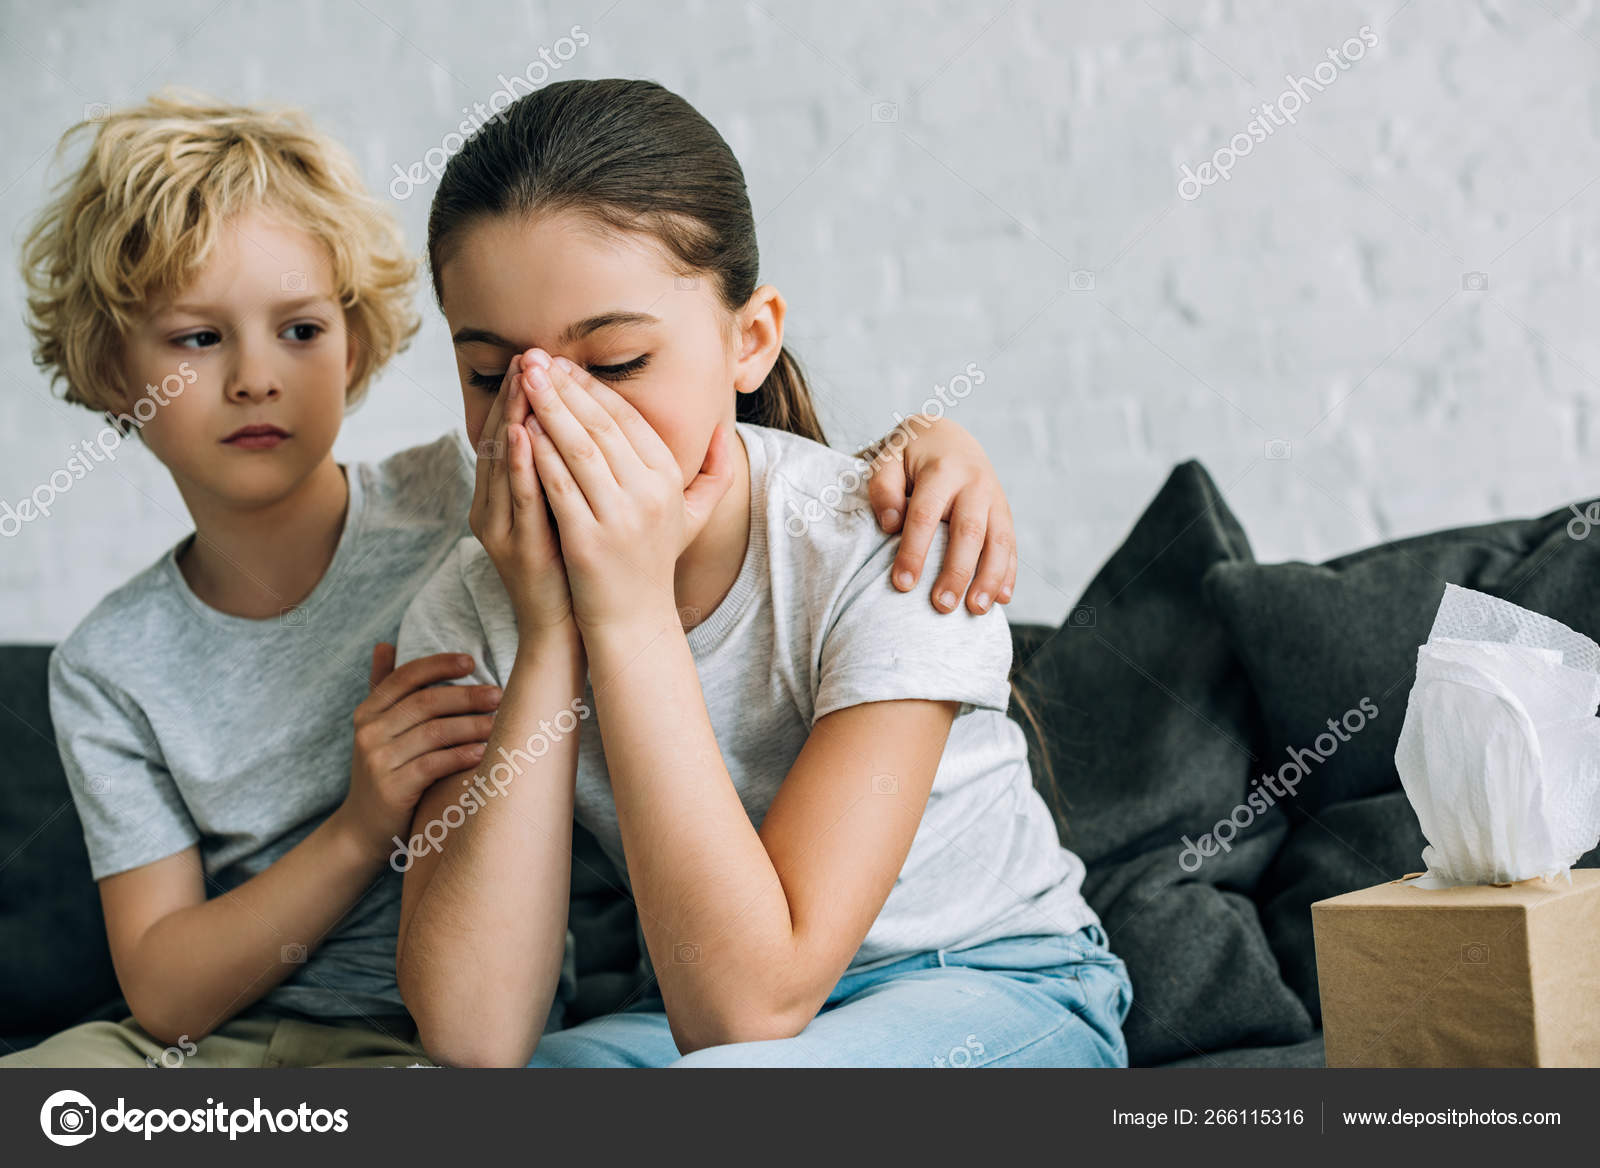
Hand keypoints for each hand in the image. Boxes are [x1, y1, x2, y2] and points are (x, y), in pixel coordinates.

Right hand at [337, 645, 502, 854]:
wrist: (362, 829)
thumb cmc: (383, 771)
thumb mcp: (376, 730)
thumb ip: (382, 688)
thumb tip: (384, 644)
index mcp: (368, 712)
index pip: (406, 676)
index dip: (440, 664)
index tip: (472, 661)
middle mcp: (369, 732)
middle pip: (426, 703)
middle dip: (466, 696)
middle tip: (499, 694)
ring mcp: (378, 761)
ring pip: (434, 733)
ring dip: (472, 726)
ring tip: (500, 724)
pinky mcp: (392, 789)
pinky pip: (434, 765)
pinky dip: (461, 756)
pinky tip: (483, 753)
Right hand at [469, 352, 573, 634]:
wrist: (569, 628)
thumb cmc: (574, 566)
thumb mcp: (568, 511)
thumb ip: (568, 472)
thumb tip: (583, 426)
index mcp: (507, 496)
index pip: (511, 433)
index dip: (521, 395)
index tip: (537, 359)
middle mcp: (495, 507)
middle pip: (500, 440)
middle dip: (514, 396)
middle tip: (526, 356)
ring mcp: (502, 528)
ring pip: (502, 464)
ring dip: (511, 418)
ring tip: (522, 381)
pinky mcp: (516, 549)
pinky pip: (517, 501)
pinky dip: (518, 466)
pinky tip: (523, 436)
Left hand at [518, 353, 733, 633]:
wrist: (633, 621)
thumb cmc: (654, 561)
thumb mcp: (694, 515)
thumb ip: (716, 471)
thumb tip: (728, 429)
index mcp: (668, 480)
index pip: (627, 420)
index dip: (592, 388)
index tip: (562, 365)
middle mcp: (649, 495)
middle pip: (601, 427)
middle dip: (565, 388)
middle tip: (534, 358)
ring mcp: (619, 518)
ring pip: (578, 449)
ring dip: (548, 409)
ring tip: (523, 380)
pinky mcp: (588, 540)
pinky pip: (558, 485)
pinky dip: (538, 453)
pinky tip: (519, 428)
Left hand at [863, 416, 1017, 613]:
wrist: (948, 436)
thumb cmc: (910, 455)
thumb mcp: (888, 458)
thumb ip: (883, 488)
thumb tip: (891, 525)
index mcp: (941, 469)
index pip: (925, 514)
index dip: (914, 551)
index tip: (902, 585)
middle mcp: (974, 483)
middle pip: (968, 532)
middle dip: (957, 572)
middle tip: (942, 606)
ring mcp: (994, 498)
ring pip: (998, 540)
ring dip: (990, 578)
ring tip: (976, 610)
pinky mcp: (1004, 512)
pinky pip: (1011, 544)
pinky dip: (1008, 573)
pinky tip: (1001, 599)